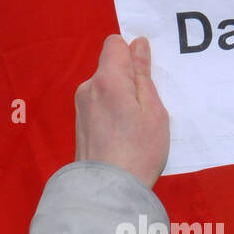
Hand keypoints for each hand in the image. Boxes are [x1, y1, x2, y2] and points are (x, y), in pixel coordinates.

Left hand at [75, 36, 169, 189]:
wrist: (108, 190)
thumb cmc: (138, 152)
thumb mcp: (153, 110)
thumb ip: (143, 74)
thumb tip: (137, 44)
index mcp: (107, 79)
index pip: (115, 43)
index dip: (133, 54)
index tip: (146, 76)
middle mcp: (88, 88)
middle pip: (110, 66)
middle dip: (129, 78)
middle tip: (146, 107)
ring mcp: (81, 107)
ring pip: (105, 87)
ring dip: (121, 97)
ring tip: (135, 126)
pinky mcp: (80, 124)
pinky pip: (99, 104)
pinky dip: (112, 112)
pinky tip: (123, 135)